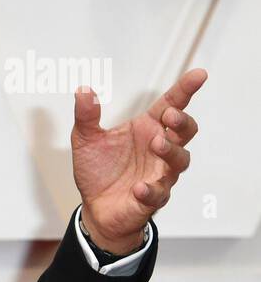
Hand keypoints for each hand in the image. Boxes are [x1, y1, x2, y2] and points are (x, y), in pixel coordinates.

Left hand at [71, 68, 204, 252]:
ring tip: (156, 144)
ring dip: (170, 151)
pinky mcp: (152, 198)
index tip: (199, 74)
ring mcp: (160, 173)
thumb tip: (83, 90)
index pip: (170, 105)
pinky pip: (159, 194)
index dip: (185, 90)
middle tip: (169, 116)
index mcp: (146, 129)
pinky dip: (151, 190)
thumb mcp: (85, 139)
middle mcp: (159, 148)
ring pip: (179, 160)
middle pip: (185, 131)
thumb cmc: (98, 170)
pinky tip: (139, 187)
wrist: (95, 207)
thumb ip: (86, 115)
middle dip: (181, 121)